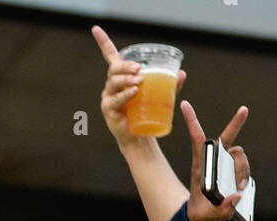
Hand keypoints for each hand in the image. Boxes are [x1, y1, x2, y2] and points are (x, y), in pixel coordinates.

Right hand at [92, 25, 185, 147]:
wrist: (140, 135)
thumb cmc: (147, 111)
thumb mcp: (160, 94)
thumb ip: (170, 83)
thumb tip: (181, 73)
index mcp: (121, 76)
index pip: (110, 56)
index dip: (103, 42)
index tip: (95, 28)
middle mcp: (112, 85)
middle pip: (114, 69)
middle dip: (125, 66)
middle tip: (139, 69)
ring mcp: (108, 97)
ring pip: (114, 82)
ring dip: (127, 79)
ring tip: (140, 81)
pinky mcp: (109, 110)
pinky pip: (115, 100)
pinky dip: (125, 95)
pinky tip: (134, 91)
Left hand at [183, 100, 249, 220]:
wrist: (201, 220)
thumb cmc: (201, 214)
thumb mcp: (209, 215)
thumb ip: (222, 208)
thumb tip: (235, 197)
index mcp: (200, 168)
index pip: (197, 140)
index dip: (192, 122)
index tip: (185, 104)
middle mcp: (213, 163)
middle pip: (226, 140)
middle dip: (235, 124)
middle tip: (244, 109)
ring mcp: (224, 166)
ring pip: (239, 156)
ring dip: (243, 169)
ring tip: (239, 187)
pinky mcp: (232, 171)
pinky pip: (243, 167)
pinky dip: (245, 175)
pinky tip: (240, 188)